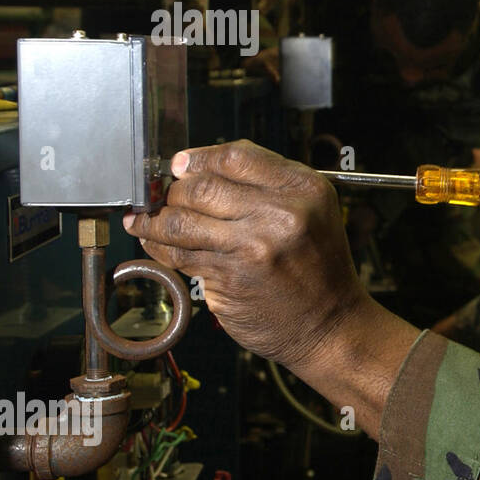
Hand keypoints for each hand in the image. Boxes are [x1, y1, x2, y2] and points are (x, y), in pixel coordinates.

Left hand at [123, 140, 383, 373]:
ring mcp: (254, 247)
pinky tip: (154, 242)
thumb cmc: (318, 267)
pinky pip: (179, 254)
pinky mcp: (231, 278)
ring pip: (181, 220)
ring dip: (157, 219)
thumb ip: (267, 185)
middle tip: (170, 198)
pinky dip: (158, 246)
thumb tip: (198, 168)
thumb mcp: (313, 211)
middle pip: (202, 186)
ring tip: (148, 220)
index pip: (236, 156)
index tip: (181, 166)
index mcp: (305, 189)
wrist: (330, 323)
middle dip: (175, 191)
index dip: (199, 159)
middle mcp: (282, 214)